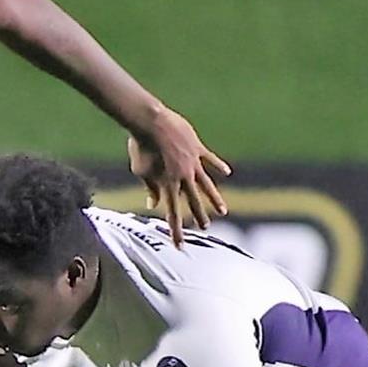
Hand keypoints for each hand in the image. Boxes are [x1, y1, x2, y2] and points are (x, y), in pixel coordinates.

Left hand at [126, 107, 230, 245]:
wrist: (151, 122)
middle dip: (199, 216)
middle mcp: (183, 176)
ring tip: (223, 211)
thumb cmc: (140, 147)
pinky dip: (218, 166)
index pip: (172, 213)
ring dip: (214, 199)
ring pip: (207, 184)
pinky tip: (227, 173)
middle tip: (205, 228)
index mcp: (167, 184)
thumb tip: (153, 204)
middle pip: (193, 201)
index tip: (179, 245)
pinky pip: (210, 159)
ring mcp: (193, 162)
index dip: (175, 230)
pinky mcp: (197, 148)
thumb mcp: (140, 171)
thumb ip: (150, 188)